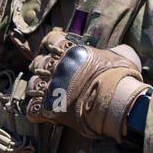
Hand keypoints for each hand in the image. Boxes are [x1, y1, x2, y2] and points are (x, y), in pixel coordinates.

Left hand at [25, 30, 146, 140]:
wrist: (116, 98)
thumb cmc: (120, 76)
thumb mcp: (121, 55)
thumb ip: (114, 50)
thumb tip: (121, 49)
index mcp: (72, 52)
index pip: (51, 40)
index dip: (52, 45)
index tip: (56, 51)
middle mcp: (58, 67)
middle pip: (38, 63)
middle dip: (42, 69)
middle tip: (50, 75)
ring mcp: (51, 87)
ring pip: (32, 86)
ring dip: (38, 91)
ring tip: (48, 95)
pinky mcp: (49, 108)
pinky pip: (32, 109)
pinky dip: (38, 111)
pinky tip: (47, 112)